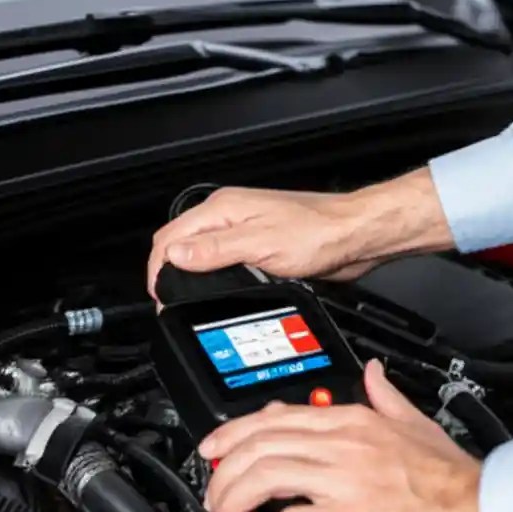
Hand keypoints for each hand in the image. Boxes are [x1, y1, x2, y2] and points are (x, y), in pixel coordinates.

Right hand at [146, 168, 453, 300]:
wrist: (354, 236)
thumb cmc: (320, 233)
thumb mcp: (261, 245)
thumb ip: (215, 251)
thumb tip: (177, 256)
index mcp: (224, 210)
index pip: (170, 237)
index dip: (158, 268)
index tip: (160, 294)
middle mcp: (231, 216)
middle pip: (181, 244)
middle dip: (169, 272)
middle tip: (170, 301)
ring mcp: (244, 230)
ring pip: (202, 254)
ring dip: (192, 275)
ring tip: (187, 299)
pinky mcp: (259, 246)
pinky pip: (225, 262)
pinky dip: (216, 278)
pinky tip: (219, 291)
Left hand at [199, 360, 507, 511]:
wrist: (480, 511)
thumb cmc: (453, 478)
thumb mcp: (416, 421)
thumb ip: (387, 395)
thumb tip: (373, 371)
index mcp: (353, 420)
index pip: (275, 417)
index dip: (234, 433)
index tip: (215, 449)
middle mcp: (341, 444)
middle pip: (258, 445)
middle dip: (222, 470)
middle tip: (210, 493)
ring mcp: (342, 479)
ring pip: (262, 478)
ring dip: (232, 502)